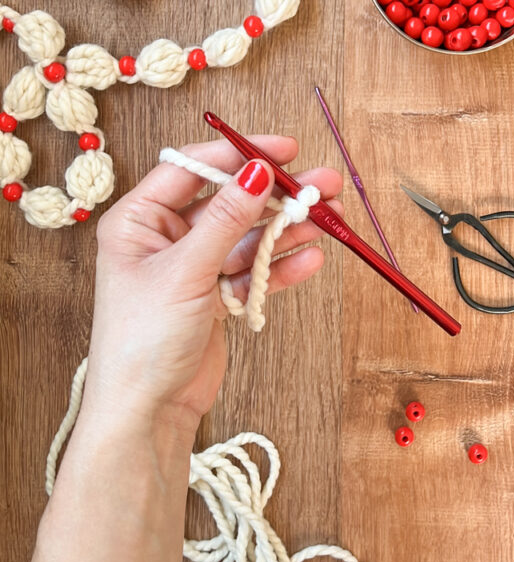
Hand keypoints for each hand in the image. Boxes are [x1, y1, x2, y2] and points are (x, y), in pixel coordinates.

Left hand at [79, 136, 342, 443]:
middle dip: (275, 194)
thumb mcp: (185, 271)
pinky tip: (310, 258)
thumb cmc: (142, 342)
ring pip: (246, 237)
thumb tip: (256, 171)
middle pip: (228, 202)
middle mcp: (164, 239)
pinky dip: (280, 266)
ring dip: (285, 229)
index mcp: (138, 220)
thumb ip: (224, 220)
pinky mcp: (213, 298)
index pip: (192, 169)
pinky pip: (252, 271)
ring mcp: (191, 269)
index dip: (238, 155)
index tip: (283, 149)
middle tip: (320, 183)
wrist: (146, 412)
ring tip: (326, 218)